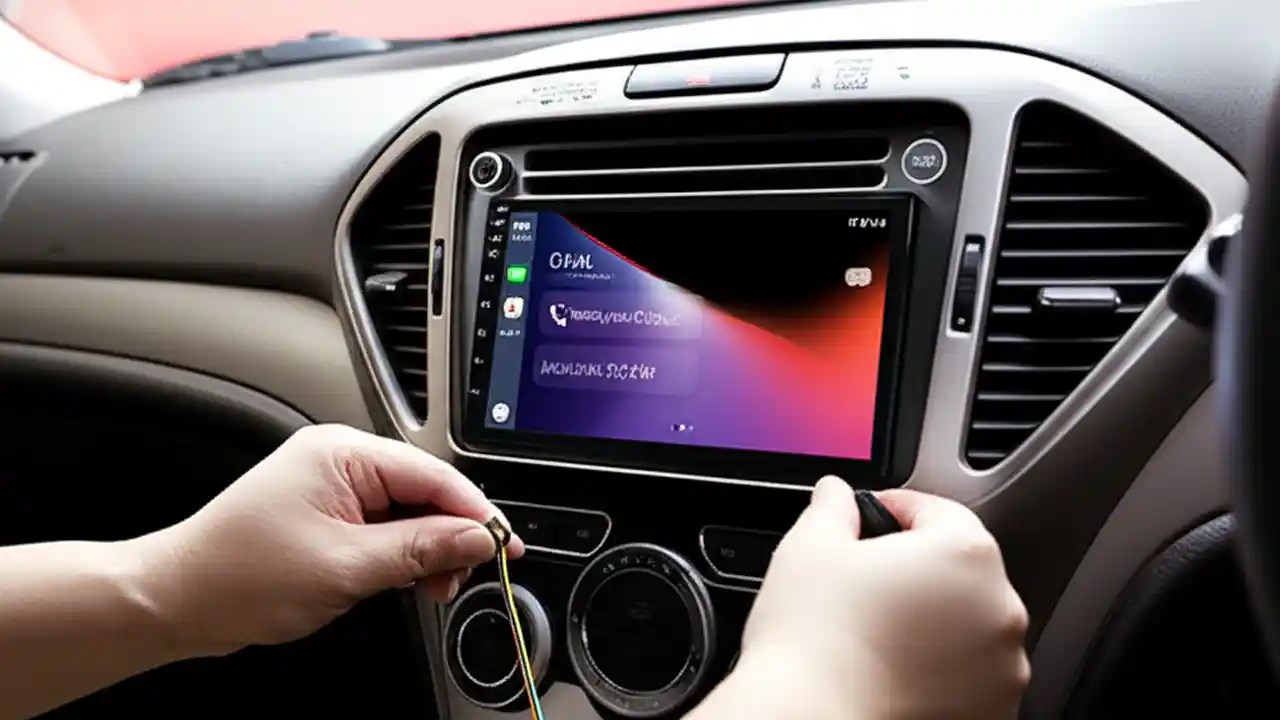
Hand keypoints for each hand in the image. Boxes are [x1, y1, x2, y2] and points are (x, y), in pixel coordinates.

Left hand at [130, 424, 521, 655]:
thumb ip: (420, 550)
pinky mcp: (328, 513)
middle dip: (452, 536)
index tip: (506, 546)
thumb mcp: (345, 567)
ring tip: (433, 588)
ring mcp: (333, 486)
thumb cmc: (239, 576)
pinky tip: (410, 579)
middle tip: (465, 578)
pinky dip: (403, 554)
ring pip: (409, 512)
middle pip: (425, 491)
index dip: (477, 513)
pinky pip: (385, 525)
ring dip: (428, 550)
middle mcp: (339, 459)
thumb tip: (476, 538)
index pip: (434, 476)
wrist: (177, 600)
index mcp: (342, 453)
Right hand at [697, 478, 1028, 719]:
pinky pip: (970, 675)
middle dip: (915, 568)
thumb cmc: (813, 640)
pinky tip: (894, 669)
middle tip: (864, 582)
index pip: (935, 510)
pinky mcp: (993, 711)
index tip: (867, 521)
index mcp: (965, 554)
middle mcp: (999, 609)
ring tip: (877, 632)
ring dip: (934, 620)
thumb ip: (832, 508)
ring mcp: (1002, 668)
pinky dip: (942, 669)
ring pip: (968, 624)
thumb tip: (836, 494)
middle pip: (958, 568)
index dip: (893, 509)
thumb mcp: (810, 547)